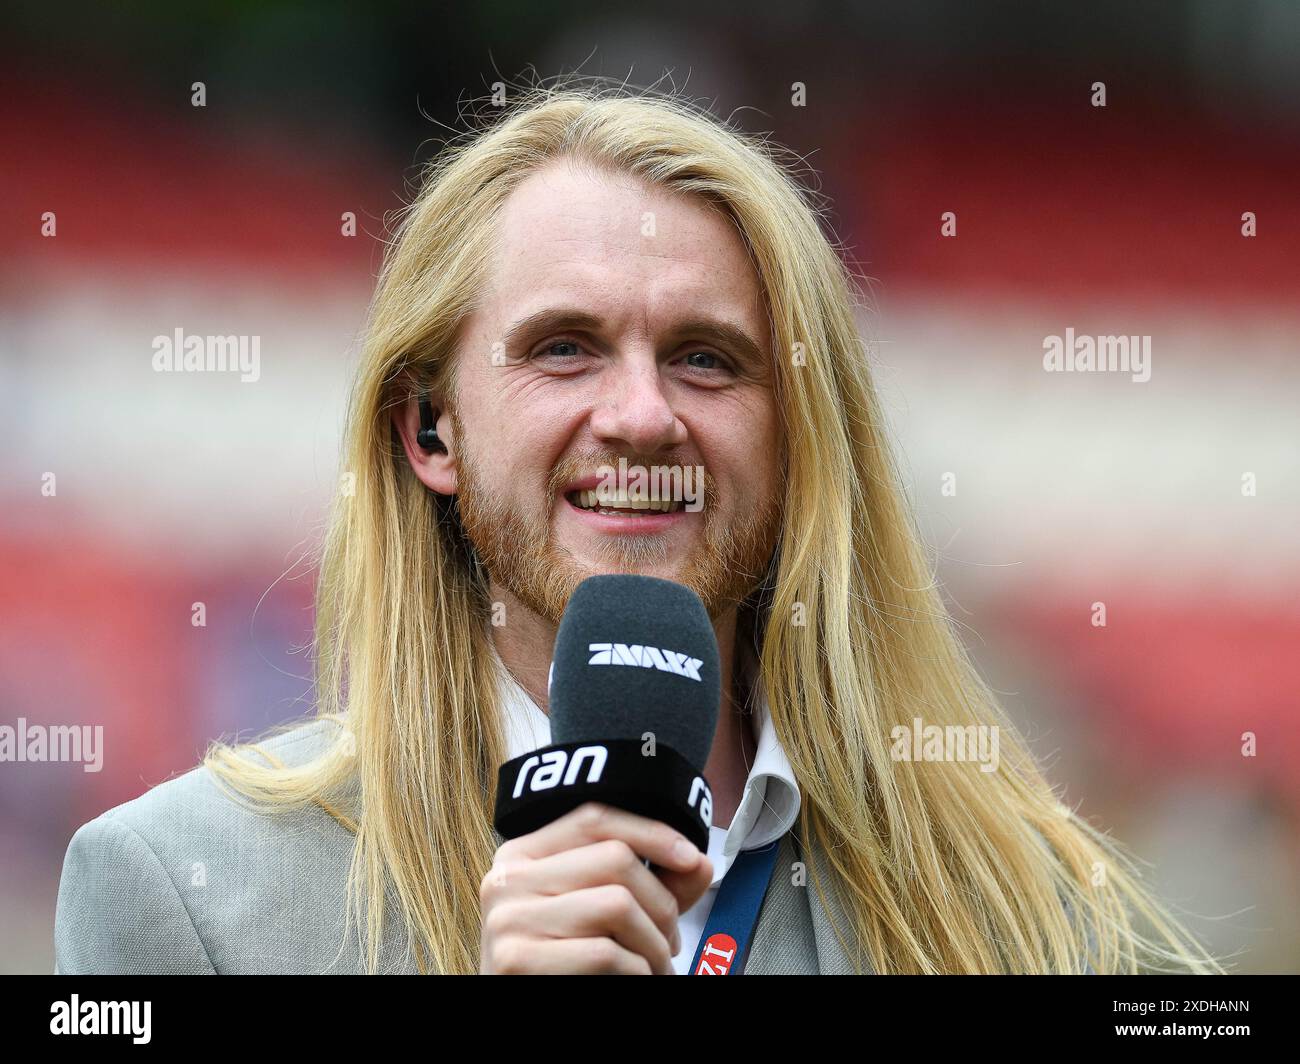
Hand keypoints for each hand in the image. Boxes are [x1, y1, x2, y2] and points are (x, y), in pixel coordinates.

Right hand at [480, 801, 712, 973]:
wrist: (528, 1010)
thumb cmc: (568, 963)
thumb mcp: (609, 913)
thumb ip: (654, 885)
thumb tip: (699, 863)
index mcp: (523, 853)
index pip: (594, 818)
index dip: (650, 833)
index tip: (691, 858)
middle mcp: (508, 878)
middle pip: (614, 858)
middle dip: (661, 903)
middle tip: (671, 941)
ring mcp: (508, 919)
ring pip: (616, 904)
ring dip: (655, 943)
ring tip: (657, 965)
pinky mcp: (517, 960)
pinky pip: (604, 952)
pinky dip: (637, 971)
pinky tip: (636, 979)